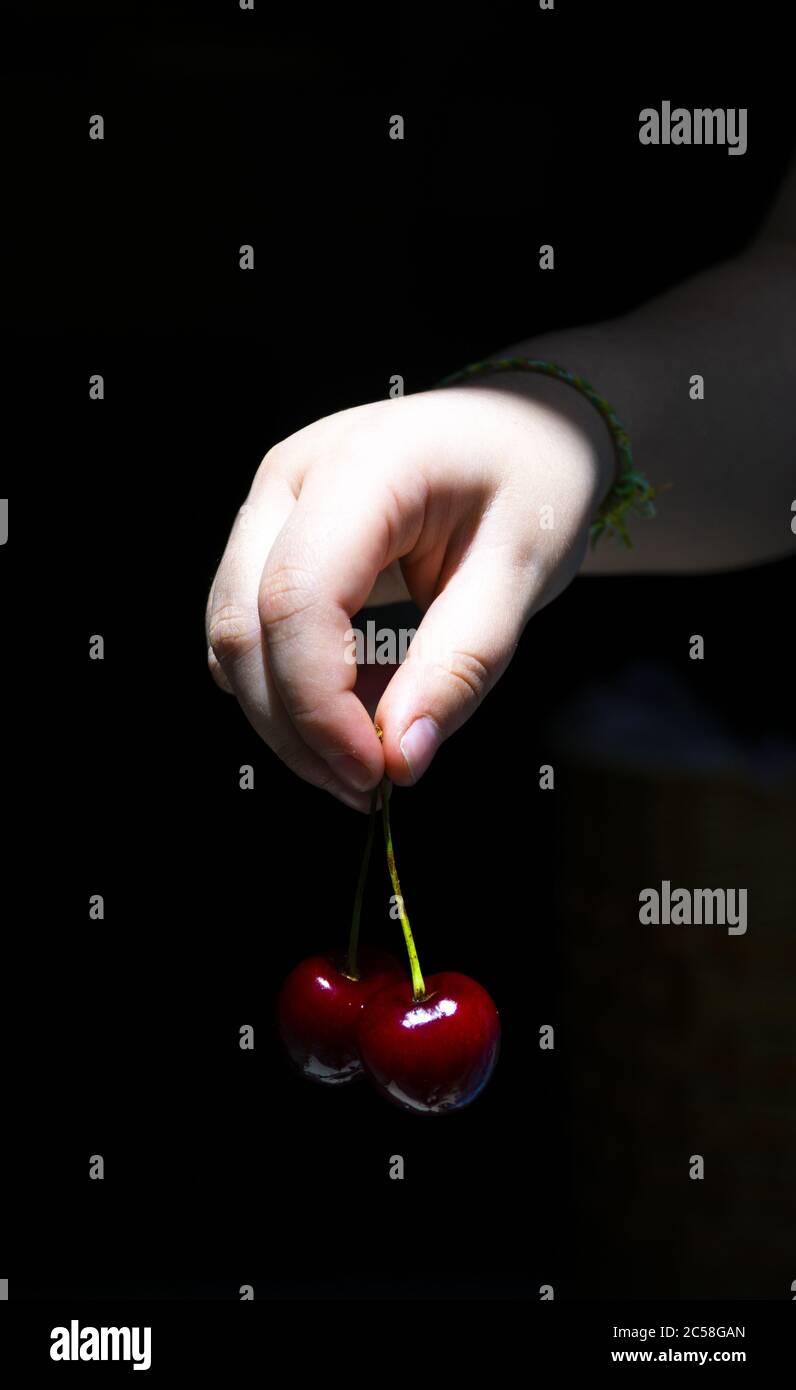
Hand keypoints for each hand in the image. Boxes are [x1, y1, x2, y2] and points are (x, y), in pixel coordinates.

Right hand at [205, 381, 612, 808]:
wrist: (524, 427)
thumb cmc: (533, 484)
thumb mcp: (522, 573)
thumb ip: (460, 666)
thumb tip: (399, 760)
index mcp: (363, 464)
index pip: (298, 599)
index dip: (321, 704)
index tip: (376, 773)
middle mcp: (292, 476)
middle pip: (244, 625)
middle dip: (295, 728)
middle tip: (368, 789)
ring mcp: (270, 503)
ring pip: (231, 637)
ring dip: (285, 718)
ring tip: (366, 760)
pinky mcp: (269, 536)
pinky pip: (247, 631)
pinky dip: (287, 690)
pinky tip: (351, 715)